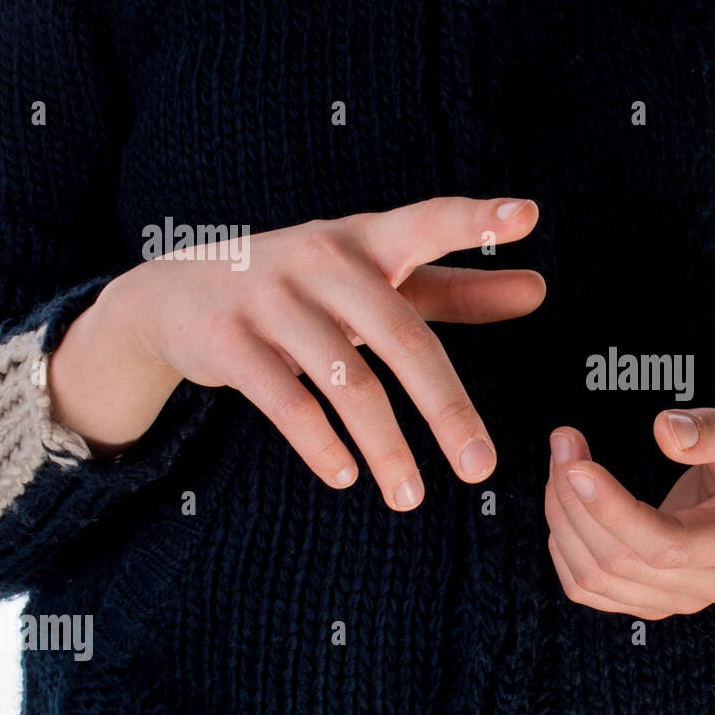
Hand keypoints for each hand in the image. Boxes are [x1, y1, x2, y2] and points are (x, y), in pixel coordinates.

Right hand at [49, 196, 542, 509]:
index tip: (530, 215)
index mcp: (368, 240)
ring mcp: (272, 298)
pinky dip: (321, 445)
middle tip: (482, 468)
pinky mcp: (229, 341)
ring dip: (386, 448)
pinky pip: (285, 401)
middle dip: (447, 409)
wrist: (176, 294)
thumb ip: (458, 289)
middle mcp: (323, 260)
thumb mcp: (377, 279)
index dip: (477, 219)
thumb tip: (539, 290)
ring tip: (412, 499)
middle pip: (402, 338)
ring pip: (346, 382)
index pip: (429, 222)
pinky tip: (347, 477)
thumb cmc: (306, 287)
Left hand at [544, 402, 714, 618]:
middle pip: (620, 561)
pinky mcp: (651, 601)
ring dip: (561, 517)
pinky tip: (565, 500)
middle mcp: (712, 583)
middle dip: (575, 499)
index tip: (576, 465)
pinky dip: (562, 545)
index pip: (668, 546)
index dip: (613, 511)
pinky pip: (587, 589)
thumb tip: (664, 431)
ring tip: (562, 459)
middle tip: (564, 439)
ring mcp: (679, 599)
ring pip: (594, 577)